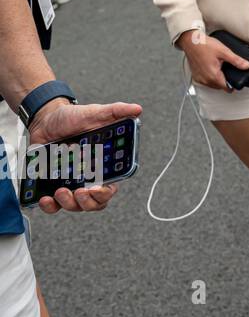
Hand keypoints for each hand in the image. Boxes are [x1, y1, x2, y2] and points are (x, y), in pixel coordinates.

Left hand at [26, 99, 141, 213]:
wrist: (45, 119)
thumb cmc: (71, 118)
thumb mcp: (94, 113)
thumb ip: (116, 111)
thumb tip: (136, 110)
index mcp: (102, 164)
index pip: (110, 187)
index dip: (105, 192)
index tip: (96, 187)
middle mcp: (87, 177)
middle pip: (94, 203)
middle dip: (87, 202)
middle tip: (79, 191)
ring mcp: (69, 183)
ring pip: (75, 206)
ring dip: (69, 203)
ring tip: (60, 191)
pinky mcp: (51, 185)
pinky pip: (53, 205)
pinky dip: (50, 206)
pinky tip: (46, 198)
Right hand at [179, 31, 248, 90]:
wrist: (190, 41)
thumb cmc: (204, 45)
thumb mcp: (224, 51)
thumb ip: (236, 60)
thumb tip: (247, 66)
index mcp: (213, 76)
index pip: (227, 88)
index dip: (234, 85)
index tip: (237, 79)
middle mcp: (205, 80)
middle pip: (220, 87)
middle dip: (226, 80)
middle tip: (229, 69)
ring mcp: (199, 79)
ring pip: (213, 84)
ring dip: (218, 79)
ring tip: (220, 67)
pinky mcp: (195, 76)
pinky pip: (206, 81)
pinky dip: (210, 76)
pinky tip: (212, 67)